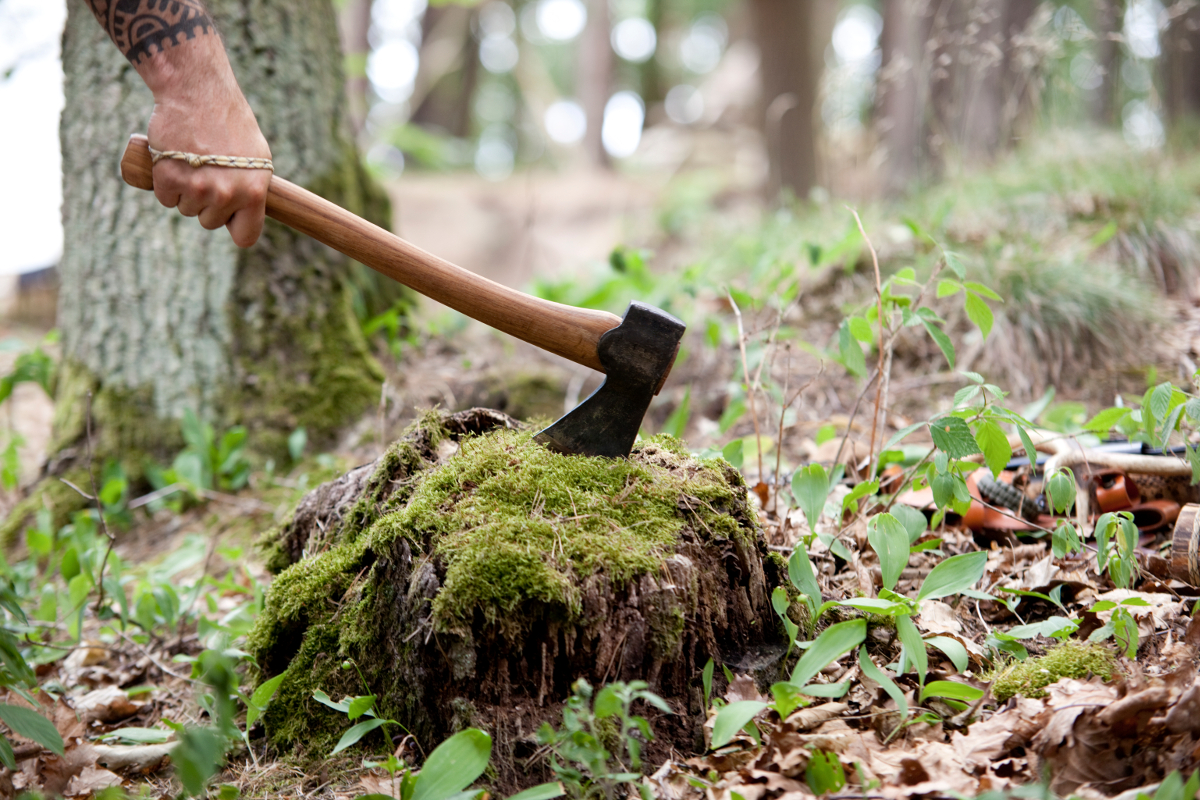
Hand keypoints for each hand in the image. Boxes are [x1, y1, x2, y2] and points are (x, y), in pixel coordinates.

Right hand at [142, 50, 270, 247]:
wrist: (198, 91)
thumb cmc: (230, 121)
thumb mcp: (256, 155)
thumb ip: (252, 187)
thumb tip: (250, 210)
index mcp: (254, 192)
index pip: (246, 236)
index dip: (235, 227)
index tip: (229, 218)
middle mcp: (227, 194)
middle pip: (210, 221)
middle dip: (206, 202)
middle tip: (207, 172)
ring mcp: (197, 188)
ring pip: (186, 210)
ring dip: (185, 191)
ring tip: (193, 160)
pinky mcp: (168, 178)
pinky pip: (165, 198)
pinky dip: (165, 182)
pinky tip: (174, 159)